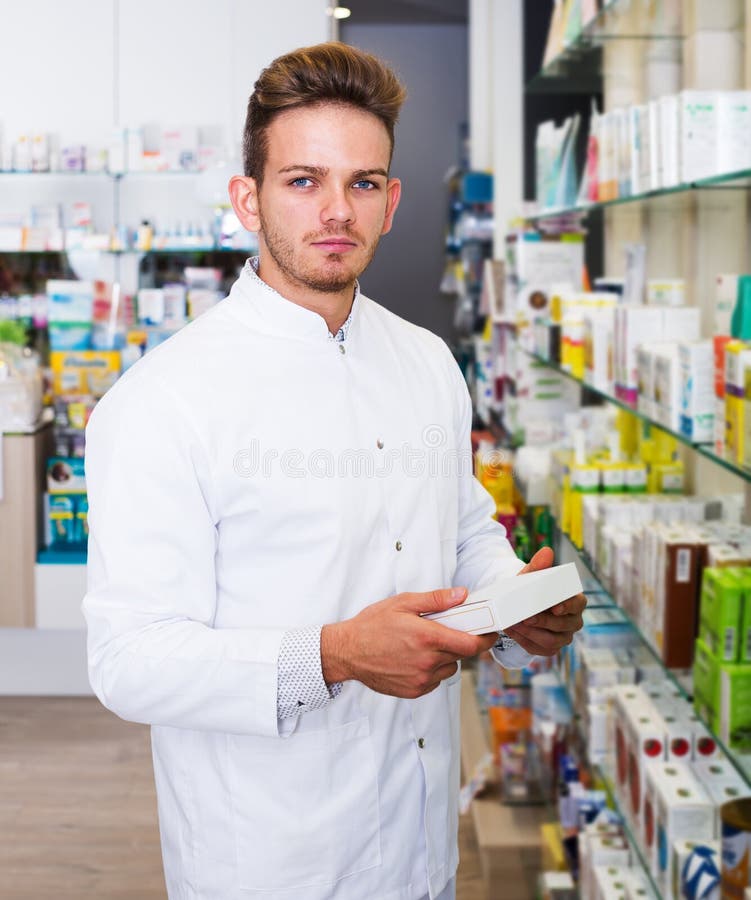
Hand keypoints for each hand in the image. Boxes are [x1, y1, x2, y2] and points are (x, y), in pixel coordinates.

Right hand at [321, 588, 498, 698]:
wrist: (347, 652)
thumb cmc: (372, 626)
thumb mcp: (403, 603)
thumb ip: (436, 600)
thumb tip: (461, 595)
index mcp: (427, 637)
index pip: (470, 644)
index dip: (485, 639)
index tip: (489, 633)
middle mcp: (427, 662)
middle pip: (461, 656)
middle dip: (460, 643)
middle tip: (447, 632)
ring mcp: (421, 679)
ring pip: (449, 669)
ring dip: (445, 657)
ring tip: (425, 645)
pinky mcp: (414, 690)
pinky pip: (435, 681)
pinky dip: (432, 670)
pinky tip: (415, 658)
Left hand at [503, 547, 585, 656]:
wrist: (520, 605)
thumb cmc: (531, 589)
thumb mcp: (531, 576)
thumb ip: (539, 565)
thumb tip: (547, 551)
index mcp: (575, 600)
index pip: (577, 603)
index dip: (567, 606)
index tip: (554, 607)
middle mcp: (573, 620)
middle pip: (564, 625)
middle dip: (543, 621)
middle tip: (526, 616)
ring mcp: (563, 636)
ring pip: (551, 640)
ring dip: (531, 632)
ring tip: (514, 623)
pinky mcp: (551, 648)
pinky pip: (539, 649)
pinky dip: (523, 640)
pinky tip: (512, 630)